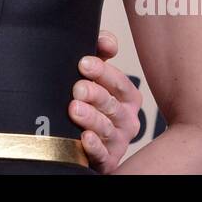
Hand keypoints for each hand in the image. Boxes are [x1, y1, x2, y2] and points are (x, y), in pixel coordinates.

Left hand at [67, 30, 143, 173]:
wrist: (82, 140)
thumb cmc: (93, 104)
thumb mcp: (96, 76)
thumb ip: (101, 55)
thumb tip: (108, 41)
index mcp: (127, 97)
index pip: (119, 82)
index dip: (102, 72)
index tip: (83, 63)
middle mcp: (126, 119)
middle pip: (112, 104)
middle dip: (94, 94)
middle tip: (77, 88)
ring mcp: (118, 141)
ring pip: (105, 128)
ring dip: (90, 118)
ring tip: (74, 109)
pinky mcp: (108, 160)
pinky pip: (102, 155)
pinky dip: (93, 147)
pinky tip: (84, 138)